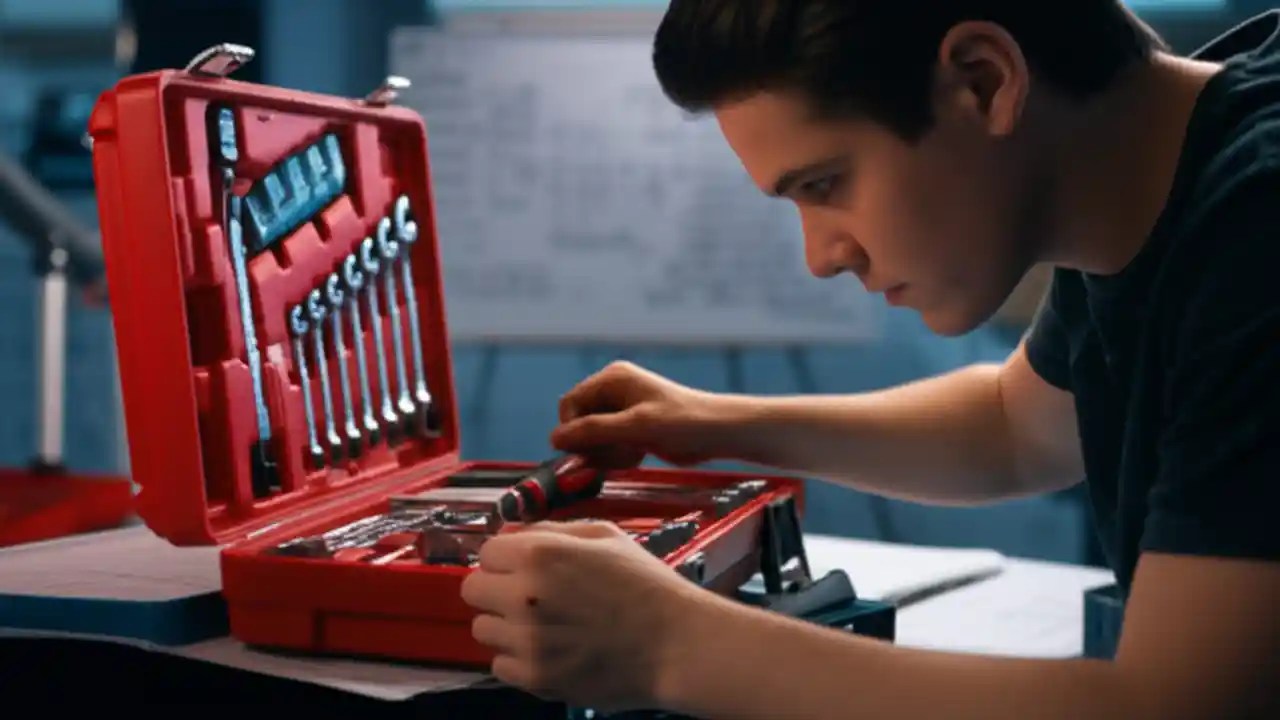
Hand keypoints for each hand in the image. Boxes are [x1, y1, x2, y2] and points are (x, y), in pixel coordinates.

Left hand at [460, 520, 702, 711]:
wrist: (676, 643)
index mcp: (540, 553)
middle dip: (496, 589)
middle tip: (527, 597)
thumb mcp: (604, 536)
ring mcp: (526, 639)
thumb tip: (509, 532)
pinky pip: (499, 665)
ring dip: (505, 626)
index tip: (523, 567)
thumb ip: (550, 530)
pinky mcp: (534, 676)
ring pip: (481, 629)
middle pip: (472, 590)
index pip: (487, 551)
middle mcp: (524, 594)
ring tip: (541, 626)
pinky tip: (547, 650)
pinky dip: (517, 659)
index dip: (506, 558)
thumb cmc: (645, 585)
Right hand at [550, 360, 734, 468]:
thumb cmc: (683, 422)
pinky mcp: (632, 427)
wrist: (718, 432)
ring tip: (631, 455)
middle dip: (593, 444)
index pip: (570, 404)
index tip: (581, 454)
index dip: (571, 430)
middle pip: (580, 422)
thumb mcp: (635, 427)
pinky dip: (617, 455)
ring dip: (607, 452)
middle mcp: (614, 390)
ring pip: (594, 437)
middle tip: (615, 455)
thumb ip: (594, 431)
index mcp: (612, 378)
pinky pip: (609, 444)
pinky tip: (637, 455)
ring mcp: (623, 409)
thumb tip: (555, 438)